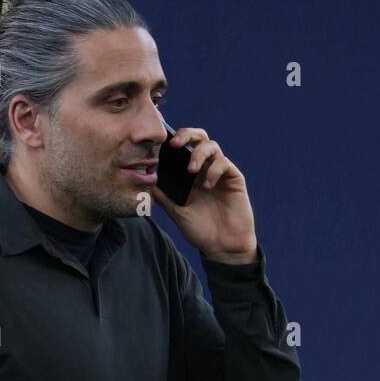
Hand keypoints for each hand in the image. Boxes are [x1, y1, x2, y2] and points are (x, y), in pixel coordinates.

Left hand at [152, 126, 257, 262]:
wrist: (222, 246)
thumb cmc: (200, 230)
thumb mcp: (176, 212)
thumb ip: (163, 195)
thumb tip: (145, 180)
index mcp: (190, 174)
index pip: (182, 147)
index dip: (173, 139)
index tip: (159, 142)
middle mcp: (205, 168)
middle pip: (198, 137)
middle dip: (186, 134)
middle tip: (175, 144)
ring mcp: (220, 172)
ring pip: (211, 146)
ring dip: (199, 153)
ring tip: (191, 171)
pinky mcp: (234, 178)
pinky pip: (224, 163)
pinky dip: (214, 170)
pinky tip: (207, 185)